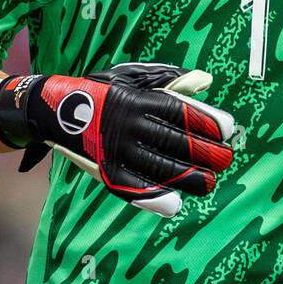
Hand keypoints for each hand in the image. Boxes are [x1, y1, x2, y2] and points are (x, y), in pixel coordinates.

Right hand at [0, 61, 235, 216]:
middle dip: (206, 153)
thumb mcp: (133, 79)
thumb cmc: (103, 93)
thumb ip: (171, 82)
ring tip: (210, 182)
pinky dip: (154, 197)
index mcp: (138, 100)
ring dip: (189, 178)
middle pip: (175, 142)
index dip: (206, 121)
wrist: (54, 109)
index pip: (179, 111)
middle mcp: (128, 124)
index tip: (228, 129)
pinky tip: (175, 203)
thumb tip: (207, 82)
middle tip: (226, 159)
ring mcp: (116, 149)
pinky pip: (133, 187)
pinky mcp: (104, 170)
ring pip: (160, 167)